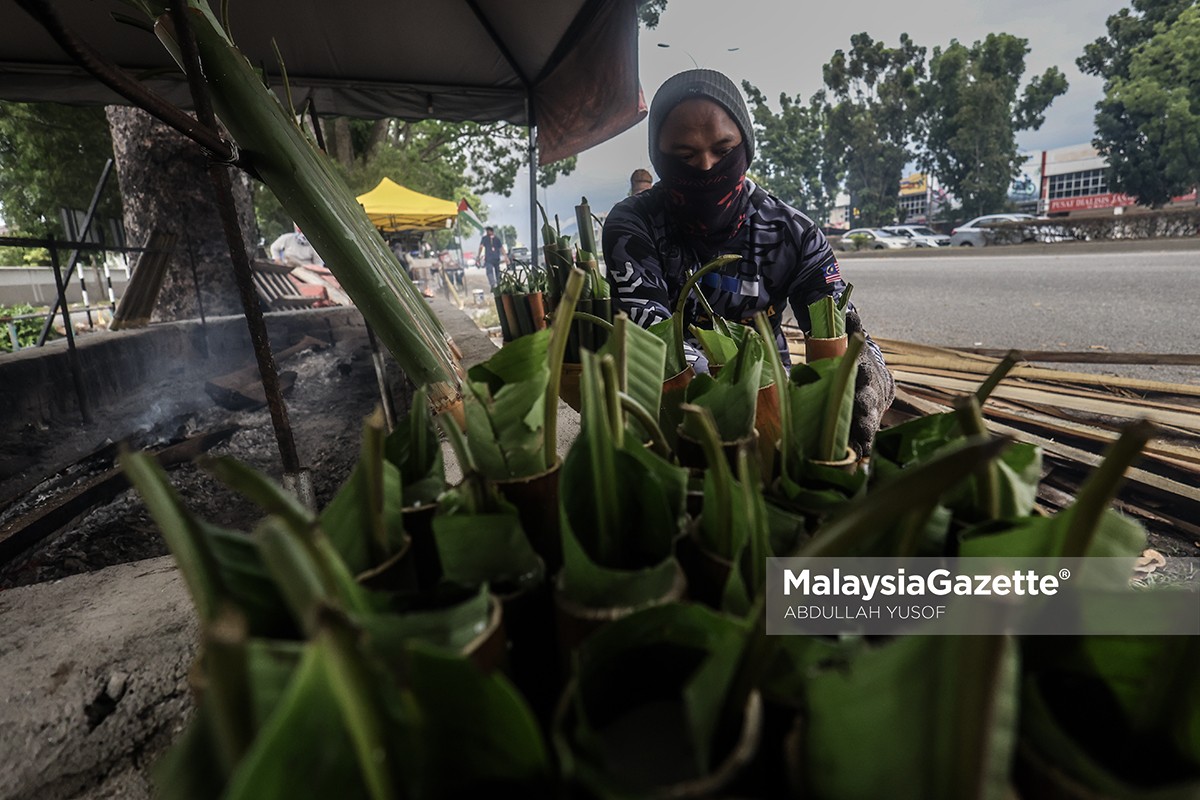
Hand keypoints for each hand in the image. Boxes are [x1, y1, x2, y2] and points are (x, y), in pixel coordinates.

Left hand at [845, 310, 894, 457]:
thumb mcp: (856, 343)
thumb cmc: (859, 363)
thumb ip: (852, 326)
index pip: (864, 369)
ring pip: (868, 425)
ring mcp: (869, 413)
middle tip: (859, 413)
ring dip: (863, 434)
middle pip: (868, 401)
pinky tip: (855, 457)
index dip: (861, 370)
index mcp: (864, 371)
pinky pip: (864, 440)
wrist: (878, 383)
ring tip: (858, 446)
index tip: (859, 370)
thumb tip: (847, 307)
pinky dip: (861, 448)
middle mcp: (869, 393)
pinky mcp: (865, 428)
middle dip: (864, 408)